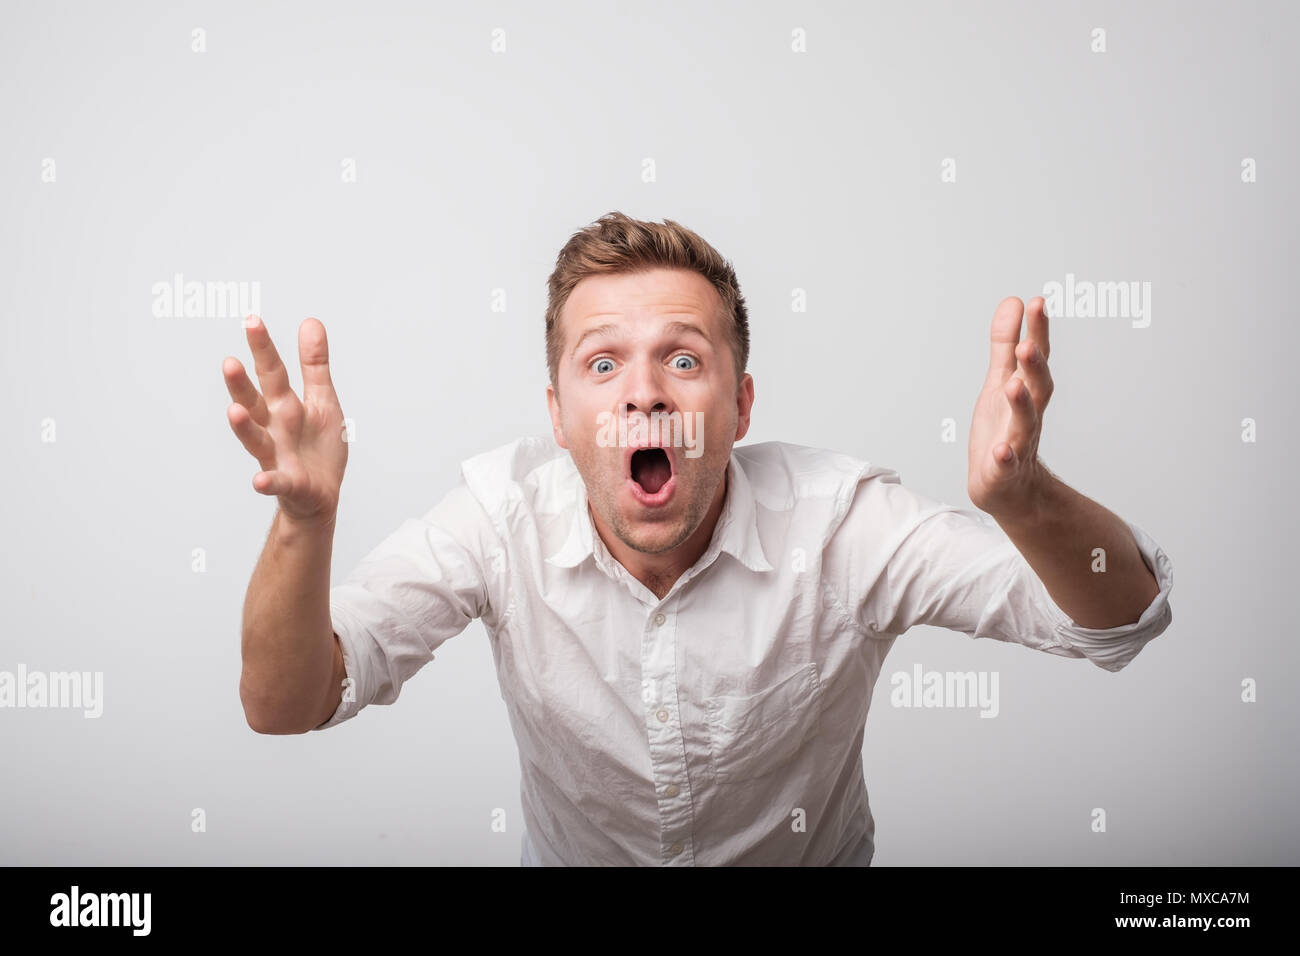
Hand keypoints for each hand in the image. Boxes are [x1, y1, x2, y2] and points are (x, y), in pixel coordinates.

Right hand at [222, 315, 347, 525]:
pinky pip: (276, 482)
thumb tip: (310, 322)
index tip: (252, 320)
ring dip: (243, 427)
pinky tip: (259, 480)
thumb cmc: (317, 446)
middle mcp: (273, 428)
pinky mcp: (287, 483)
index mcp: (283, 405)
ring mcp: (276, 456)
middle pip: (254, 402)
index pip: (272, 372)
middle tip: (229, 362)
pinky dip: (267, 482)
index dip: (263, 348)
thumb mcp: (322, 400)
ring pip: (255, 439)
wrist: (319, 495)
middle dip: (241, 384)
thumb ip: (314, 365)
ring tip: (234, 411)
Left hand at [967, 296, 1053, 520]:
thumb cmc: (1003, 429)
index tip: (1037, 302)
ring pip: (1025, 423)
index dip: (1037, 332)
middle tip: (1028, 345)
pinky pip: (1006, 464)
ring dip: (1020, 404)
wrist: (1008, 487)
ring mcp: (1017, 444)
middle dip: (1035, 366)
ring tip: (1012, 386)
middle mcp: (1028, 415)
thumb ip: (1005, 344)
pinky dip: (1004, 457)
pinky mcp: (1003, 471)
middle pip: (1038, 387)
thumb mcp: (1000, 381)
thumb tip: (1013, 301)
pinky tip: (1000, 450)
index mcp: (1027, 391)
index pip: (1036, 358)